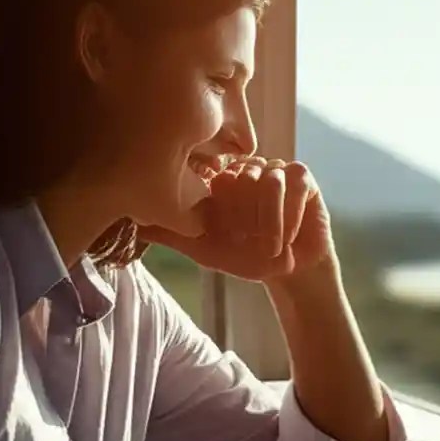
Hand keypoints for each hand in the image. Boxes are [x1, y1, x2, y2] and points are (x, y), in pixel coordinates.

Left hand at [139, 157, 336, 283]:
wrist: (289, 272)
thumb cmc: (246, 258)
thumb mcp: (203, 248)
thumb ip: (172, 234)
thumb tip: (135, 225)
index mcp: (223, 179)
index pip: (216, 178)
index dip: (225, 212)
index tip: (230, 237)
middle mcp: (248, 168)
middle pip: (243, 178)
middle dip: (248, 220)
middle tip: (252, 243)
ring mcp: (276, 169)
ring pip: (269, 182)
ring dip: (269, 222)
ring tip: (271, 246)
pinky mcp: (303, 179)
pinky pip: (294, 186)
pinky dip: (289, 217)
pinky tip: (287, 238)